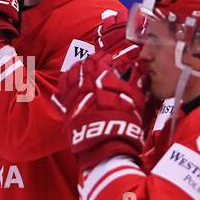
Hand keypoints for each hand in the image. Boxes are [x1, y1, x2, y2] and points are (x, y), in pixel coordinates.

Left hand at [57, 45, 147, 171]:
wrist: (107, 141)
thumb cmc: (125, 118)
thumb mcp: (136, 97)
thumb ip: (135, 80)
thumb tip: (137, 68)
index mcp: (102, 75)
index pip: (102, 60)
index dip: (106, 58)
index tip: (110, 58)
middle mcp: (85, 80)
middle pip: (85, 64)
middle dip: (92, 60)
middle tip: (96, 59)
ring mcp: (74, 92)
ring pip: (71, 73)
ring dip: (77, 67)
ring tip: (81, 66)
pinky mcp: (67, 105)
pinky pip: (62, 88)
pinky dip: (65, 80)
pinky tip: (68, 79)